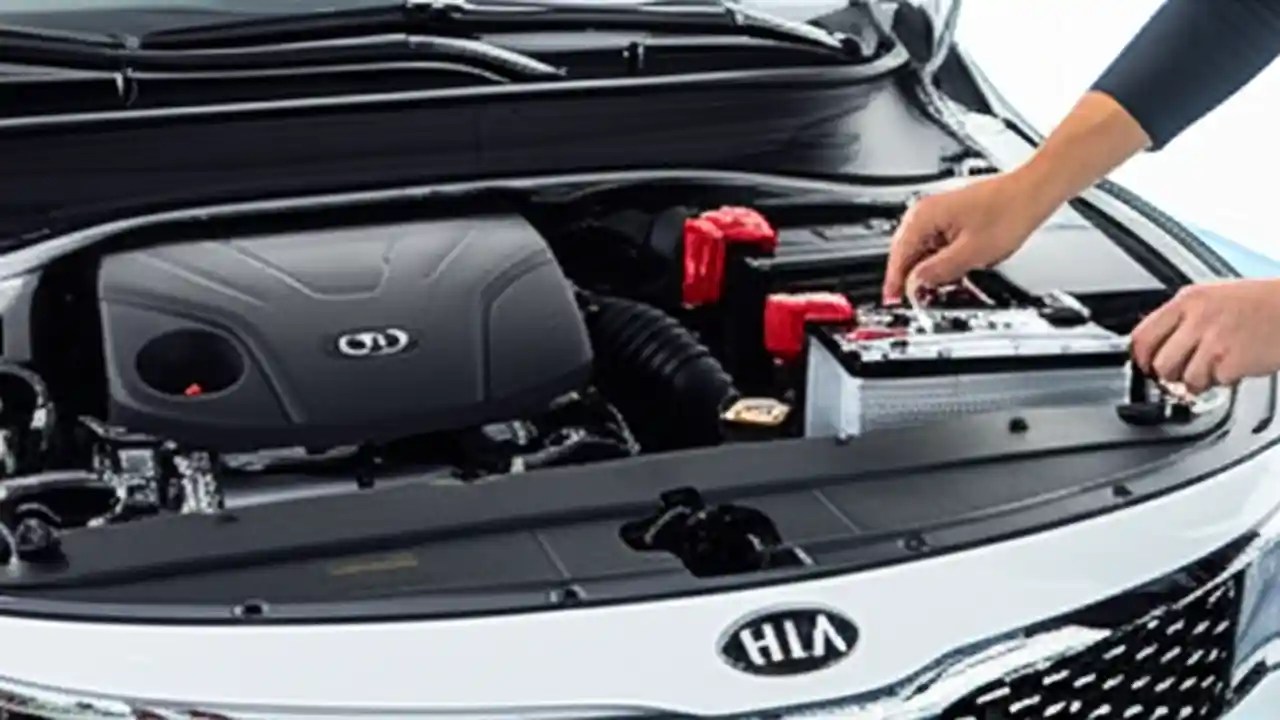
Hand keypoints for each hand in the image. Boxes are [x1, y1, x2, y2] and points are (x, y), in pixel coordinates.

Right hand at [882, 172, 1048, 302]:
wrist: (1032, 192)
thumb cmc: (1008, 211)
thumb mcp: (970, 253)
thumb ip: (938, 272)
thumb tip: (916, 284)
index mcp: (923, 217)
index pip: (899, 256)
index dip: (895, 282)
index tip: (894, 300)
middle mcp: (926, 211)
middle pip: (907, 251)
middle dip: (910, 276)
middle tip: (914, 298)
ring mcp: (940, 212)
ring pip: (923, 248)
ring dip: (927, 268)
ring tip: (936, 287)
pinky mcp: (953, 215)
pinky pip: (937, 242)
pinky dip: (939, 258)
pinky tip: (951, 270)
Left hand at [1131, 279, 1279, 392]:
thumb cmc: (1260, 304)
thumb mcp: (1212, 297)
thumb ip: (1183, 318)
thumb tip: (1158, 345)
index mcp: (1188, 300)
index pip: (1143, 335)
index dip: (1140, 358)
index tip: (1145, 366)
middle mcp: (1198, 318)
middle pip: (1160, 363)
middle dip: (1171, 374)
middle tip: (1185, 371)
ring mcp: (1215, 340)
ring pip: (1185, 378)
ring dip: (1199, 380)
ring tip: (1216, 367)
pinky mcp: (1233, 360)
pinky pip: (1214, 383)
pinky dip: (1224, 381)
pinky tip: (1235, 365)